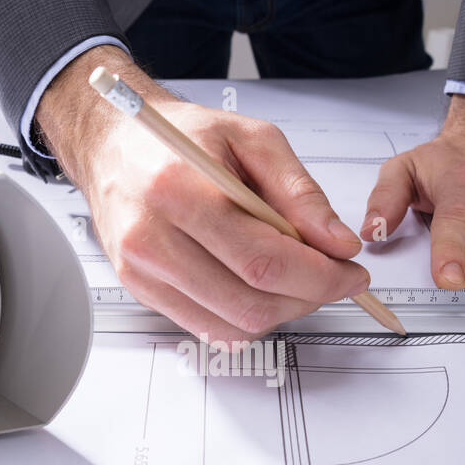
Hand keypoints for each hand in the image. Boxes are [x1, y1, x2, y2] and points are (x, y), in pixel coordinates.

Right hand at [37, 46, 369, 340]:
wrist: (114, 142)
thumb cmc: (179, 135)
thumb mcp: (252, 139)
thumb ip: (300, 193)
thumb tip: (337, 243)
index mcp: (180, 188)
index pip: (263, 260)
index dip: (319, 277)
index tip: (350, 272)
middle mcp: (152, 236)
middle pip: (250, 301)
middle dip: (307, 297)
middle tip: (332, 278)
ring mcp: (142, 271)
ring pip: (232, 325)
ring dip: (281, 312)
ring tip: (297, 280)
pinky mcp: (140, 290)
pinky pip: (208, 328)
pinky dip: (247, 318)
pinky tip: (261, 289)